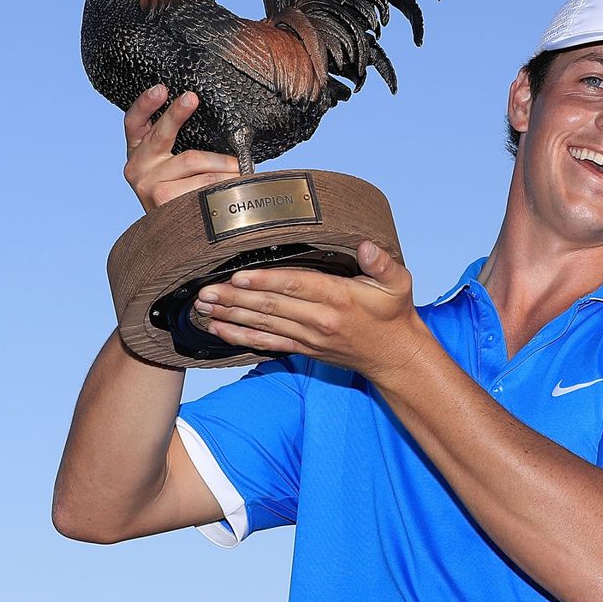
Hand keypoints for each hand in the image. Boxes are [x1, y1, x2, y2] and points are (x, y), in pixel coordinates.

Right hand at [123, 85, 238, 211]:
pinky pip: (202, 182)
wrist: (173, 237)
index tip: (160, 88)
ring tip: (240, 167)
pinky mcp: (162, 200)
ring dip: (223, 163)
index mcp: (138, 151)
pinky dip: (222, 181)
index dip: (145, 104)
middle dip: (178, 113)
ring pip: (193, 159)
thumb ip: (176, 143)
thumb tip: (219, 127)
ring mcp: (147, 184)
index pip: (134, 122)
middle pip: (163, 134)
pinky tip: (234, 183)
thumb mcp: (170, 165)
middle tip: (192, 98)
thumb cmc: (180, 193)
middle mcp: (137, 167)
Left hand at [191, 241, 432, 381]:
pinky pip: (267, 343)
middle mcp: (320, 319)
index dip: (266, 280)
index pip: (296, 286)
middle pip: (271, 306)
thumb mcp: (398, 283)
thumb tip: (365, 246)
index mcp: (339, 298)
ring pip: (263, 324)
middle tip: (205, 290)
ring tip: (204, 306)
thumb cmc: (393, 314)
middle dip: (235, 297)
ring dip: (231, 314)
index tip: (239, 275)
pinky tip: (219, 328)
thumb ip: (382, 263)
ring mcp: (309, 337)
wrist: (394, 355)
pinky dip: (241, 336)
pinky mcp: (303, 348)